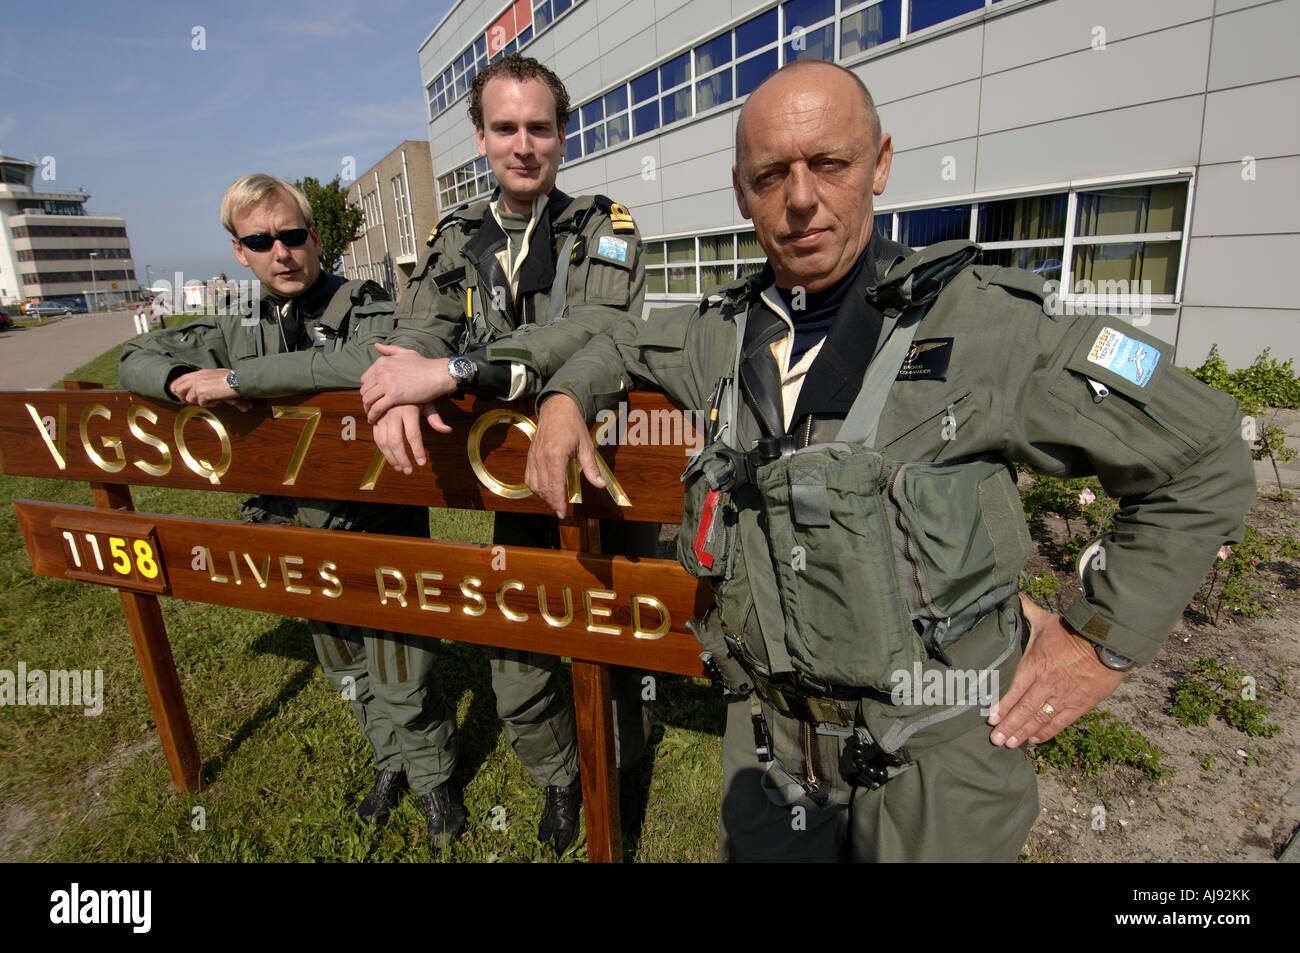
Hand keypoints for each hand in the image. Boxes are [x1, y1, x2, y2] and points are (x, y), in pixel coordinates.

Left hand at [169, 368, 250, 410]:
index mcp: (199, 373)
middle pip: (177, 388)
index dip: (177, 388)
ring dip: (198, 402)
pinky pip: (200, 403)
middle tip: (192, 401)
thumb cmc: (231, 379)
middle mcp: (196, 377)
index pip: (180, 379)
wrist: (237, 381)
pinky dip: (209, 404)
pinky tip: (217, 400)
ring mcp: (197, 385)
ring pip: (188, 398)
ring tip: (210, 400)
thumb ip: (205, 381)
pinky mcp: (201, 393)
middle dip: (182, 397)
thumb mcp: (215, 376)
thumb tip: (199, 392)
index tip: (181, 395)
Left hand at [360, 344, 455, 421]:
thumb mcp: (406, 353)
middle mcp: (382, 371)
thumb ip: (389, 350)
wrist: (438, 374)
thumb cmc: (424, 365)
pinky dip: (373, 416)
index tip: (373, 397)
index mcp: (382, 362)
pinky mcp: (394, 396)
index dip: (368, 389)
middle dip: (366, 401)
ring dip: (368, 409)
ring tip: (372, 416)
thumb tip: (376, 345)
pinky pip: (377, 408)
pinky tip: (375, 421)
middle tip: (371, 408)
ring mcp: (387, 383)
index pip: (365, 379)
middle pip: (364, 390)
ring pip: (368, 400)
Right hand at [371, 403, 451, 473]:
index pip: (413, 435)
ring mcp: (382, 416)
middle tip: (409, 471)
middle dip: (402, 459)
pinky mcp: (376, 419)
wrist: (396, 381)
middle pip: (396, 441)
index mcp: (409, 410)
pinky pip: (377, 438)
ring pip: (384, 442)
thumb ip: (435, 419)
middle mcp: (393, 414)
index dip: (417, 451)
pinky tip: (392, 459)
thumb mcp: (427, 403)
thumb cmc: (416, 395)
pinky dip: (383, 451)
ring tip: (401, 468)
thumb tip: (448, 431)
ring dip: (391, 458)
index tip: (421, 463)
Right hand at [524, 394, 602, 517]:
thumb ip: (591, 468)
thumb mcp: (586, 446)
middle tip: (561, 511)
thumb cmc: (573, 425)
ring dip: (544, 497)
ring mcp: (533, 457)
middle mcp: (542, 457)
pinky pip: (529, 477)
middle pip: (544, 488)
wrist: (557, 408)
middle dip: (552, 502)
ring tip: (555, 502)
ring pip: (534, 485)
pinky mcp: (530, 456)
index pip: (555, 485)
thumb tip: (600, 485)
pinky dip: (536, 488)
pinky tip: (545, 491)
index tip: (563, 513)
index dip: (559, 502)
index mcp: (556, 455)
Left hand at [987, 593, 1126, 746]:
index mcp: (1035, 664)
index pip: (1014, 690)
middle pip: (1024, 709)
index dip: (1002, 706)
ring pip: (1039, 719)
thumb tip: (1012, 595)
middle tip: (995, 740)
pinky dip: (1047, 733)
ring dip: (1023, 733)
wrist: (1107, 642)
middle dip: (1008, 726)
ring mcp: (1063, 696)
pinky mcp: (1079, 705)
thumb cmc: (1073, 631)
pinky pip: (1060, 722)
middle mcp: (1047, 683)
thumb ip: (1026, 611)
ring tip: (1010, 745)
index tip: (990, 719)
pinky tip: (1035, 741)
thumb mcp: (1046, 620)